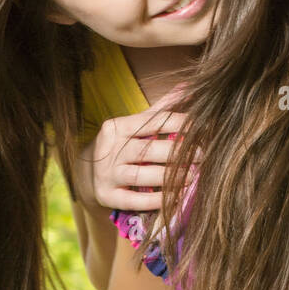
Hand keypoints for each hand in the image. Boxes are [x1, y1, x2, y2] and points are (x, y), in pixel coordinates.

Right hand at [77, 86, 190, 212]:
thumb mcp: (132, 127)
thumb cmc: (120, 147)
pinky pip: (135, 200)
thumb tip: (186, 89)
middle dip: (177, 153)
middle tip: (201, 155)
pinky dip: (156, 200)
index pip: (152, 122)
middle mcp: (109, 150)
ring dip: (169, 177)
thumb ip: (157, 112)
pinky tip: (176, 198)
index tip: (200, 127)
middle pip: (147, 150)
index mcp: (117, 127)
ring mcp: (106, 174)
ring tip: (193, 176)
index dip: (178, 123)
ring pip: (141, 175)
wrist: (86, 175)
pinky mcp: (107, 196)